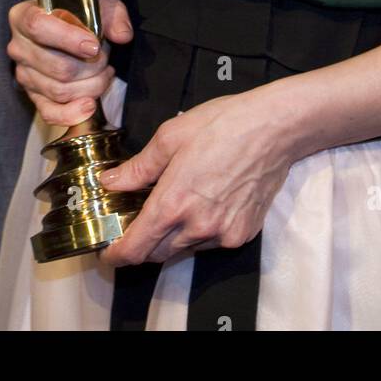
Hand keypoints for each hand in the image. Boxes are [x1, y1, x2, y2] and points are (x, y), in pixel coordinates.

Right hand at [6, 0, 132, 126]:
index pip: (38, 27)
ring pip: (58, 90)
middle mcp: (19, 46)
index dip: (67, 38)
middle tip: (106, 58)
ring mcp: (25, 74)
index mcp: (23, 16)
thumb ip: (112, 14)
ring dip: (90, 86)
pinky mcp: (34, 96)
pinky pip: (49, 112)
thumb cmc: (83, 8)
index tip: (94, 45)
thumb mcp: (99, 0)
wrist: (76, 19)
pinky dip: (72, 113)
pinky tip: (90, 105)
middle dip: (90, 67)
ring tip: (105, 73)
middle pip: (55, 66)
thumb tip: (122, 35)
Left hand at [99, 91, 291, 266]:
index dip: (116, 256)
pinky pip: (211, 242)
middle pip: (157, 253)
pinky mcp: (242, 234)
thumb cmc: (222, 125)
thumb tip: (111, 183)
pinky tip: (203, 203)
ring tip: (173, 204)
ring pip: (184, 248)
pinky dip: (199, 231)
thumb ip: (138, 167)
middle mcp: (197, 227)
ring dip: (171, 236)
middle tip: (134, 223)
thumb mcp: (170, 137)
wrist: (273, 129)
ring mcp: (222, 234)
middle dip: (142, 244)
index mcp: (173, 203)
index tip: (107, 253)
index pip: (136, 248)